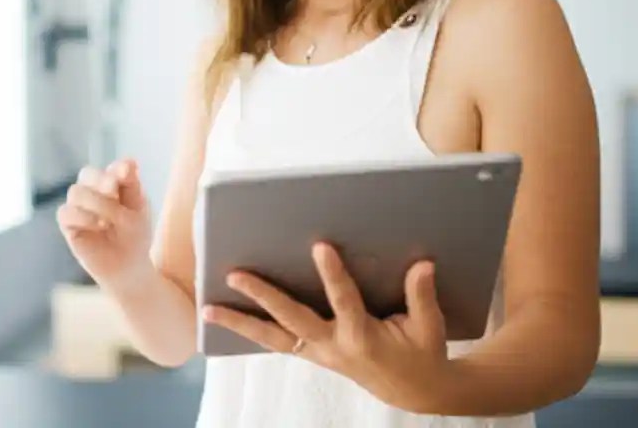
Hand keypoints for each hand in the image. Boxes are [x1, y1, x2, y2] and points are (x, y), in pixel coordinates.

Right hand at [56, 158, 153, 292]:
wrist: (127, 267)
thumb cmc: (135, 235)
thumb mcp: (138, 209)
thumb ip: (131, 186)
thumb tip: (129, 161)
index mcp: (114, 184)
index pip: (112, 169)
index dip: (118, 169)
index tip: (127, 173)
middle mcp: (93, 191)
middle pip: (87, 173)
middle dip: (100, 180)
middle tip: (113, 190)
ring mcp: (79, 207)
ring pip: (76, 192)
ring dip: (95, 203)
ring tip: (108, 221)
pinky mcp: (69, 225)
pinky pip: (65, 212)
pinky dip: (83, 217)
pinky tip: (98, 226)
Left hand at [203, 243, 449, 410]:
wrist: (414, 391)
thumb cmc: (422, 353)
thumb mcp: (429, 327)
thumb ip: (421, 296)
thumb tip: (421, 264)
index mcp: (363, 338)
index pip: (344, 301)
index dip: (332, 274)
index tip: (320, 245)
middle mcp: (334, 347)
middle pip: (291, 320)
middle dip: (263, 296)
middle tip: (235, 274)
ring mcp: (319, 353)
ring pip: (273, 338)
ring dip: (240, 323)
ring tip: (208, 309)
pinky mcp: (312, 354)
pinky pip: (278, 342)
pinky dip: (253, 331)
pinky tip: (227, 318)